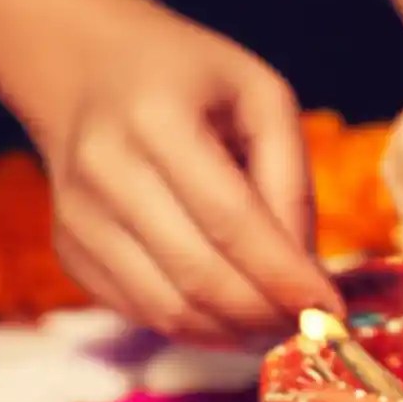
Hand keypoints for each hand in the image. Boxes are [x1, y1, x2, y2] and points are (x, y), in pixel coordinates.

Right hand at [32, 4, 341, 344]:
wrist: (88, 69)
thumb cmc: (194, 78)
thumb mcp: (263, 98)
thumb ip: (290, 181)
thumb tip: (307, 272)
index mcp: (158, 119)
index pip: (231, 222)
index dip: (285, 277)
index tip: (332, 310)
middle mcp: (105, 171)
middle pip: (198, 276)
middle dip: (267, 315)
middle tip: (315, 326)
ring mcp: (78, 218)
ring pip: (168, 309)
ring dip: (236, 332)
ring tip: (283, 324)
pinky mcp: (70, 251)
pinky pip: (142, 312)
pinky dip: (200, 327)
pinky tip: (237, 315)